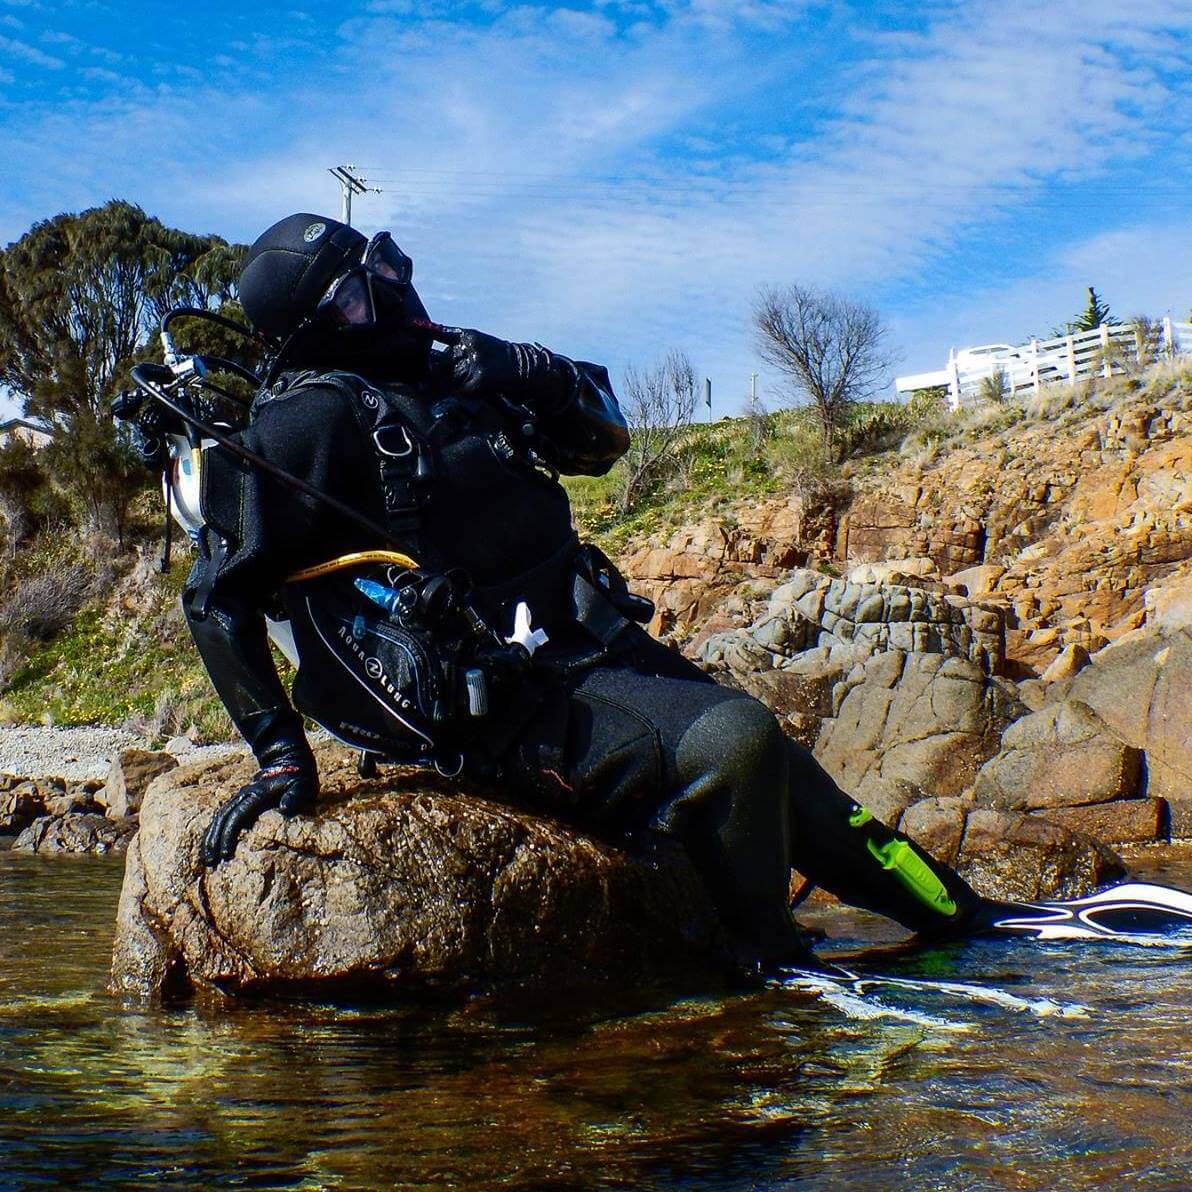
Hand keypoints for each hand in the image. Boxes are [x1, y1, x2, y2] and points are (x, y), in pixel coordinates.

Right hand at [202, 760, 317, 865]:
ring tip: (207, 859)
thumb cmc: (297, 778)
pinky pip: (221, 816)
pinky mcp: (239, 800)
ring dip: (211, 837)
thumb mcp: (301, 786)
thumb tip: (285, 809)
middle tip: (212, 862)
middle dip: (215, 841)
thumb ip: (294, 796)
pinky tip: (210, 845)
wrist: (288, 761)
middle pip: (223, 819)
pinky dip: (214, 830)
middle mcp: (243, 795)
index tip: (225, 854)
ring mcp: (239, 797)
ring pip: (219, 817)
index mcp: (256, 795)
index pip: (237, 816)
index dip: (229, 835)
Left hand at [434, 327, 571, 404]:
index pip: (442, 334)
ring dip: (452, 386)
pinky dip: (467, 393)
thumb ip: (460, 352)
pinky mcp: (480, 377)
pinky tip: (479, 389)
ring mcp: (475, 362)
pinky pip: (463, 390)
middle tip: (427, 385)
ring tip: (466, 387)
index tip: (407, 325)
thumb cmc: (502, 360)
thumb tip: (436, 366)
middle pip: (442, 363)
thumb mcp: (481, 347)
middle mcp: (470, 346)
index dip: (424, 330)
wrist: (526, 369)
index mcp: (469, 336)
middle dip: (436, 375)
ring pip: (451, 378)